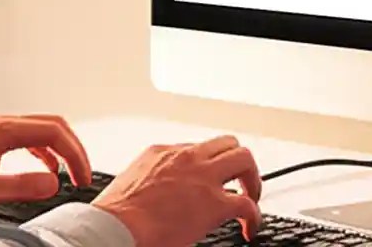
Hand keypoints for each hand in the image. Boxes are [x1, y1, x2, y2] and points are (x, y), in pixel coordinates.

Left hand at [0, 114, 92, 208]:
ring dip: (62, 150)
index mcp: (5, 130)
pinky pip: (31, 139)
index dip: (75, 154)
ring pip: (44, 130)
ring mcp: (0, 130)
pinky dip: (47, 152)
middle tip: (83, 176)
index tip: (82, 177)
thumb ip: (19, 185)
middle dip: (74, 150)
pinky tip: (47, 170)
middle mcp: (5, 124)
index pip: (55, 131)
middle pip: (54, 126)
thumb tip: (53, 182)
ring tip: (72, 174)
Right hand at [92, 136, 261, 245]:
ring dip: (252, 180)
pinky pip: (247, 204)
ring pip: (244, 160)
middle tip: (240, 182)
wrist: (117, 227)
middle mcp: (186, 158)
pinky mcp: (214, 203)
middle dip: (238, 163)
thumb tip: (156, 193)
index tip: (209, 181)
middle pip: (227, 143)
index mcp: (162, 152)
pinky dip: (254, 217)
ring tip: (251, 198)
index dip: (207, 166)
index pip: (197, 148)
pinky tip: (249, 228)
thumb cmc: (118, 212)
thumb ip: (150, 177)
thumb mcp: (131, 179)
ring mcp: (203, 177)